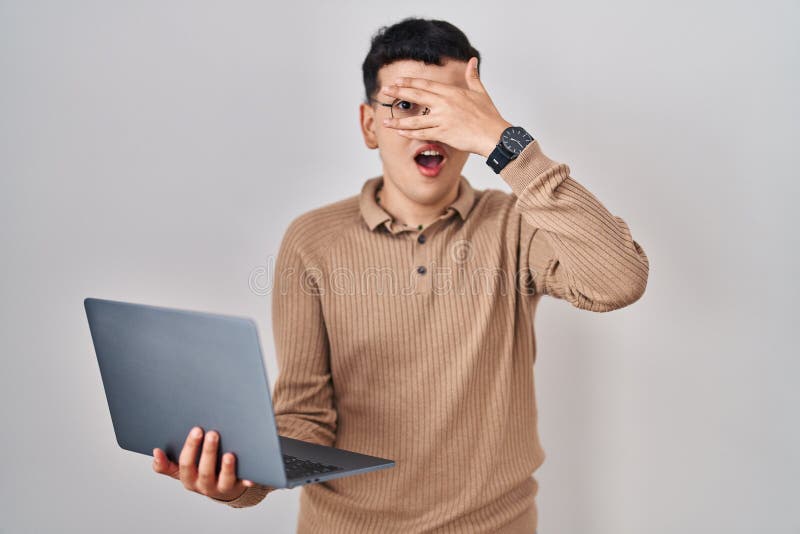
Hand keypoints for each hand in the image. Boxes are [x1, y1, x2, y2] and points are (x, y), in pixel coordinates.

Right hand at [152, 426, 256, 501]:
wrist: (222, 487)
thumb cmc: (199, 470)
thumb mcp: (182, 468)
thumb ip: (166, 463)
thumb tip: (156, 451)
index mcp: (188, 478)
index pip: (185, 464)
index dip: (189, 449)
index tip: (195, 430)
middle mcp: (204, 484)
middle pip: (205, 470)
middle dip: (207, 451)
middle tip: (212, 432)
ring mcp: (222, 487)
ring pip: (224, 479)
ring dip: (226, 467)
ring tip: (229, 454)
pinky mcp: (239, 487)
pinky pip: (244, 484)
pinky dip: (247, 479)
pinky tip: (251, 473)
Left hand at [380, 56, 512, 157]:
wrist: (494, 135)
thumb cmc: (489, 115)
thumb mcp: (481, 92)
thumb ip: (473, 76)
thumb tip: (473, 61)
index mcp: (452, 93)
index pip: (426, 85)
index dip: (410, 83)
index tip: (397, 81)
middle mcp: (445, 104)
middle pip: (417, 97)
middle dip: (398, 93)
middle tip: (384, 91)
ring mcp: (443, 120)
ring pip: (416, 120)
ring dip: (399, 121)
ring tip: (386, 122)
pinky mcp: (444, 134)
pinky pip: (423, 134)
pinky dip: (411, 134)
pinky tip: (401, 133)